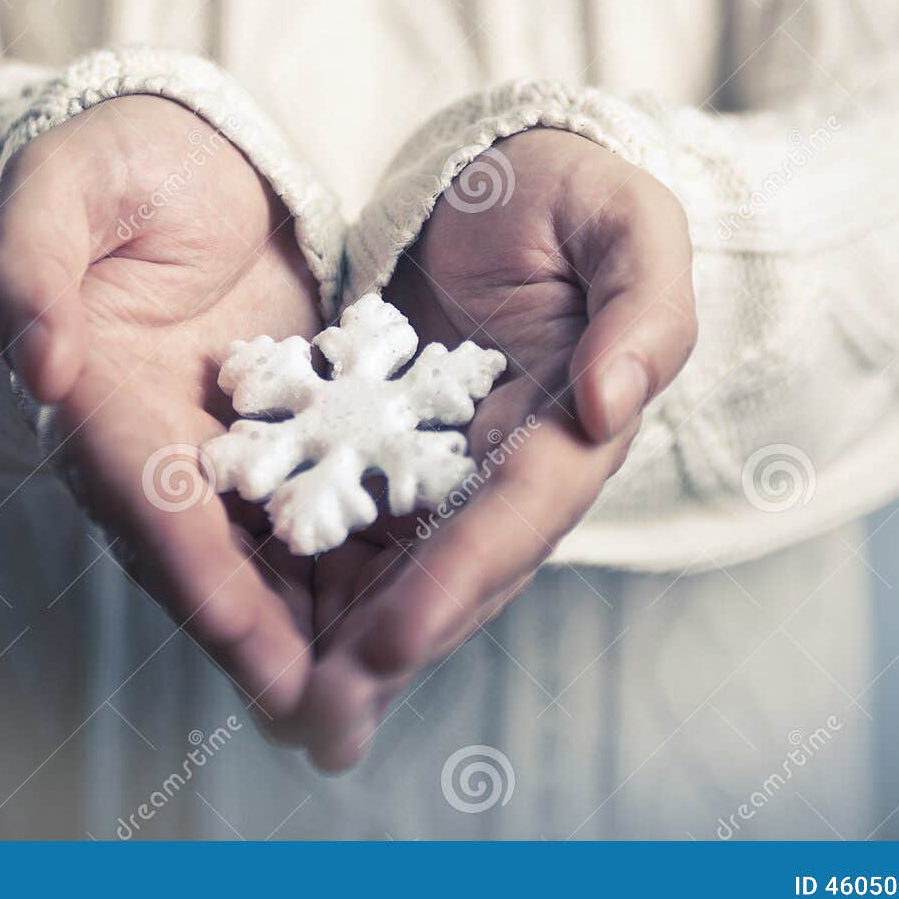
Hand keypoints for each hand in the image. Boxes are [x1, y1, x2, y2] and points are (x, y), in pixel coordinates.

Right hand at [0, 95, 321, 727]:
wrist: (177, 157)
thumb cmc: (109, 164)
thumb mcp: (60, 189)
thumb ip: (30, 267)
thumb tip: (38, 366)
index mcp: (95, 397)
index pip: (141, 494)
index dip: (192, 569)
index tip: (244, 641)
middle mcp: (154, 445)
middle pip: (203, 556)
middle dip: (257, 640)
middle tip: (321, 721)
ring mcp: (218, 448)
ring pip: (260, 553)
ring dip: (307, 633)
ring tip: (365, 710)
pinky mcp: (280, 434)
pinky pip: (313, 508)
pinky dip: (347, 571)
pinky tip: (400, 622)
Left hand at [297, 129, 697, 768]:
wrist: (501, 180)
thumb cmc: (573, 195)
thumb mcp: (628, 225)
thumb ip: (642, 308)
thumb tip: (612, 399)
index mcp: (573, 428)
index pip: (518, 516)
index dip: (460, 579)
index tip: (394, 642)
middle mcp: (509, 469)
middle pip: (453, 571)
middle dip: (390, 648)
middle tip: (318, 719)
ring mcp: (446, 468)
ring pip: (397, 568)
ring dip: (343, 642)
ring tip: (278, 708)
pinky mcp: (386, 450)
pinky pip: (348, 520)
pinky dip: (307, 577)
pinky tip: (255, 627)